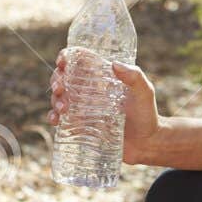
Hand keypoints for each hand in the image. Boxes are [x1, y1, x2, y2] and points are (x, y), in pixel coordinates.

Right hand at [48, 50, 163, 165]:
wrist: (147, 144)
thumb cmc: (147, 115)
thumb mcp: (145, 92)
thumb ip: (135, 77)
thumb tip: (114, 64)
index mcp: (102, 77)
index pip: (79, 61)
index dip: (66, 57)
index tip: (62, 61)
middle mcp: (89, 90)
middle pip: (64, 78)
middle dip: (56, 80)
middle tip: (59, 88)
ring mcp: (83, 108)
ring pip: (59, 97)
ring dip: (55, 99)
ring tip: (63, 108)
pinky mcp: (80, 125)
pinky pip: (60, 119)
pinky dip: (53, 117)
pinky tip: (55, 120)